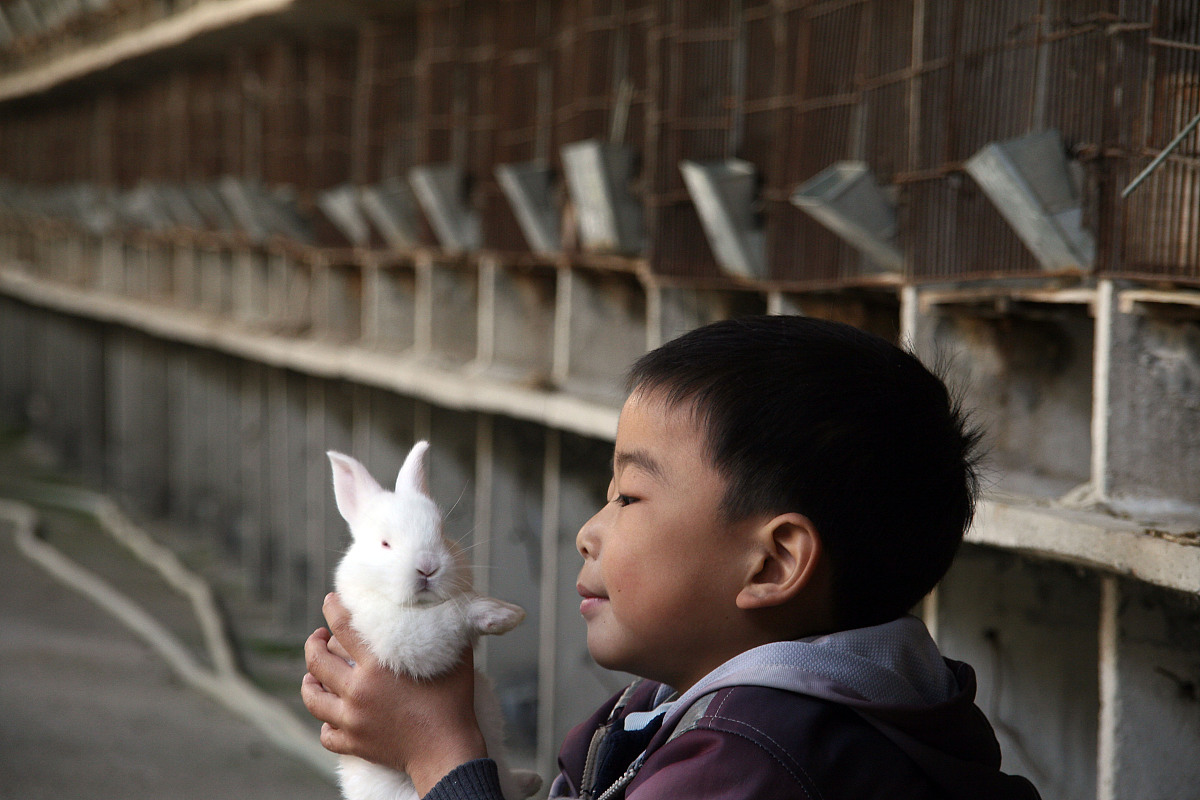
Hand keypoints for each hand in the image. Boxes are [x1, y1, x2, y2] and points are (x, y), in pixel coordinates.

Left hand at [301, 592, 488, 795]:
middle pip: (317, 661)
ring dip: (308, 683)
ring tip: (311, 676)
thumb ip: (449, 629)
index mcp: (378, 665)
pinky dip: (326, 725)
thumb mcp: (456, 657)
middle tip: (318, 637)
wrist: (447, 751)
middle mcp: (358, 690)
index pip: (344, 627)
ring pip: (313, 698)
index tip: (330, 601)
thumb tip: (451, 605)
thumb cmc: (454, 702)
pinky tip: (330, 717)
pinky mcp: (354, 744)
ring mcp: (352, 719)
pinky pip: (326, 734)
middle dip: (313, 644)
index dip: (333, 609)